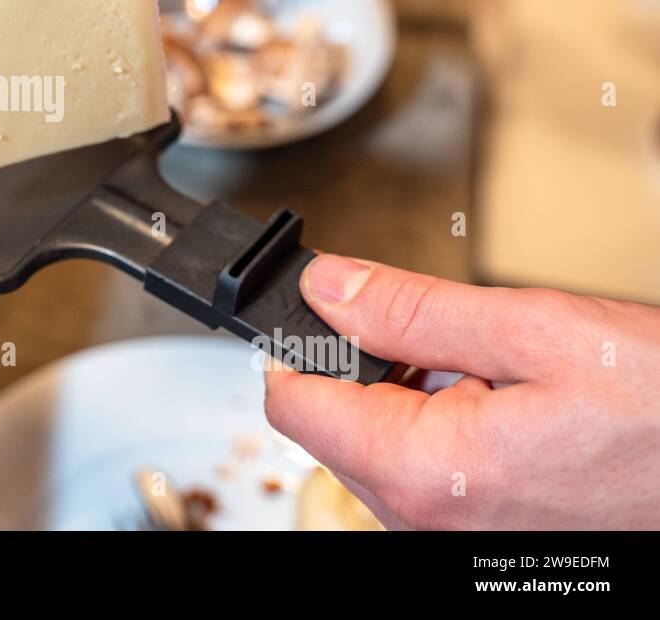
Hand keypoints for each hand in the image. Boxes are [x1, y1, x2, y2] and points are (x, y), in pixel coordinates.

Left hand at [264, 254, 659, 528]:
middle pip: (335, 427)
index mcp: (425, 470)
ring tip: (495, 378)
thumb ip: (412, 309)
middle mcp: (427, 523)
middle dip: (373, 367)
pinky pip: (426, 477)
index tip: (324, 305)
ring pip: (379, 449)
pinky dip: (446, 432)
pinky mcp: (481, 540)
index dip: (300, 341)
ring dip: (414, 399)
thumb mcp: (535, 331)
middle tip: (451, 340)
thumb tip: (327, 287)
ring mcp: (453, 541)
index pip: (293, 403)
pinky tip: (506, 411)